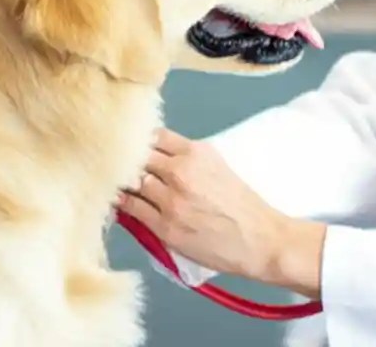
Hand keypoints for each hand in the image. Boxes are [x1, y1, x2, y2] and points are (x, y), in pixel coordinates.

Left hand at [116, 128, 325, 297]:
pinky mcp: (165, 227)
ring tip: (116, 184)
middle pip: (136, 157)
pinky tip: (118, 202)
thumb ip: (187, 158)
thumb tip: (154, 155)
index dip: (138, 141)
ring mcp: (171, 200)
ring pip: (130, 182)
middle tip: (116, 166)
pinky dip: (123, 204)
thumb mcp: (217, 166)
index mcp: (196, 152)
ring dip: (122, 182)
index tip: (129, 146)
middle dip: (126, 161)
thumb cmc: (241, 204)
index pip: (152, 135)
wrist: (260, 239)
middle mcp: (180, 172)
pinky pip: (132, 210)